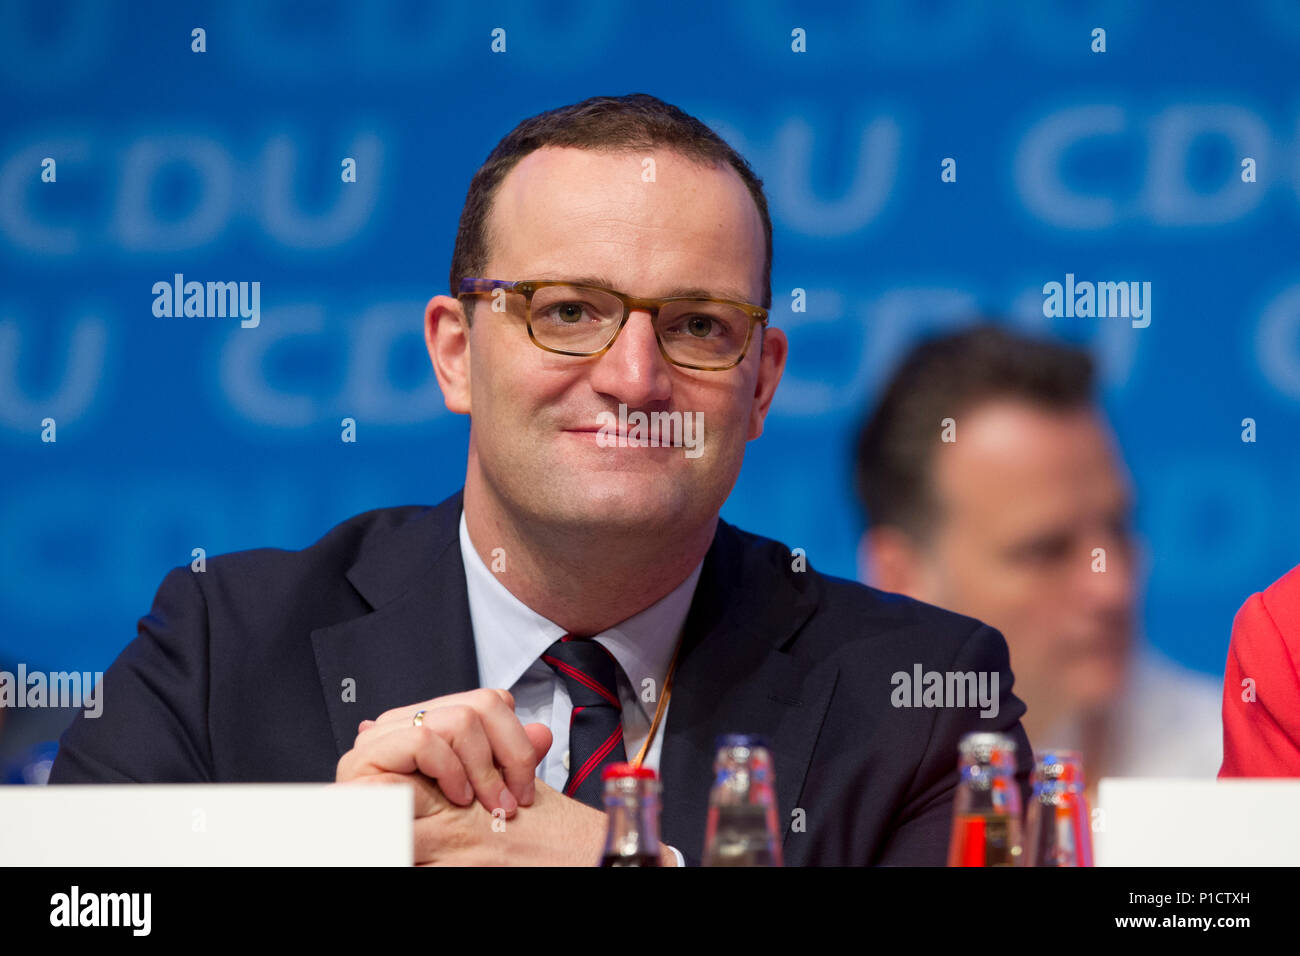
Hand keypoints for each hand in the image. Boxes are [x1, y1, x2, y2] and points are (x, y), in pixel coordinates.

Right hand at [336, 688, 551, 817]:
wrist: (397, 859)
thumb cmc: (436, 837)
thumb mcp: (482, 794)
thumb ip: (510, 761)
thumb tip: (542, 733)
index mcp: (430, 725)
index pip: (490, 702)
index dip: (517, 741)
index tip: (523, 787)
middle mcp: (407, 723)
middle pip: (483, 703)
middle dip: (510, 755)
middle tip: (510, 801)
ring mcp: (381, 736)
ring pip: (460, 719)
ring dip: (483, 770)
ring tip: (479, 803)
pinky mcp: (363, 759)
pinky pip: (423, 739)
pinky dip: (449, 770)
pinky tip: (456, 798)